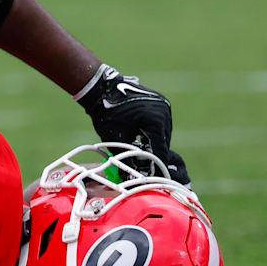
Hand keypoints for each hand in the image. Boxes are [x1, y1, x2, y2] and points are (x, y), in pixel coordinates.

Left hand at [77, 65, 189, 185]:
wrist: (101, 89)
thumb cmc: (106, 113)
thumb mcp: (115, 139)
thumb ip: (126, 157)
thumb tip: (129, 176)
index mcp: (155, 122)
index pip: (160, 149)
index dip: (157, 164)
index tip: (156, 175)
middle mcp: (164, 112)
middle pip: (164, 141)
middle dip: (155, 153)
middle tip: (147, 165)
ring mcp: (164, 105)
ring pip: (164, 132)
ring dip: (155, 142)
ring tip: (143, 150)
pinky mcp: (161, 102)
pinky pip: (161, 122)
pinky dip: (154, 131)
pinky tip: (143, 137)